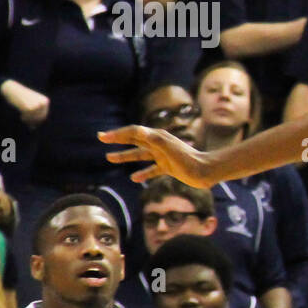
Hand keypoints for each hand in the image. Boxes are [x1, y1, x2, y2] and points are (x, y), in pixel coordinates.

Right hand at [0, 79, 49, 127]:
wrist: (12, 89)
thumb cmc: (20, 97)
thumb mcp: (29, 104)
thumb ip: (33, 115)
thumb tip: (33, 128)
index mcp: (45, 101)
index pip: (43, 115)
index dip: (37, 121)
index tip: (31, 123)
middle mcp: (43, 103)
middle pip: (40, 118)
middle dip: (33, 122)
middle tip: (25, 121)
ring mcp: (37, 106)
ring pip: (35, 119)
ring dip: (28, 121)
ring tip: (22, 117)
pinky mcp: (30, 108)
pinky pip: (29, 118)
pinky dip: (25, 119)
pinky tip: (21, 116)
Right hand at [98, 123, 213, 185]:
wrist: (206, 171)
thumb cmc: (188, 159)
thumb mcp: (168, 147)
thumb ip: (153, 138)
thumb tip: (136, 130)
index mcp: (157, 137)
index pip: (133, 132)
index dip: (117, 134)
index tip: (103, 137)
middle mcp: (159, 144)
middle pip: (135, 140)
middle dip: (118, 139)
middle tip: (101, 138)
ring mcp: (163, 156)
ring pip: (140, 155)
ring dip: (125, 156)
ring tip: (109, 158)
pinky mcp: (169, 167)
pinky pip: (152, 170)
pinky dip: (143, 173)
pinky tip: (134, 178)